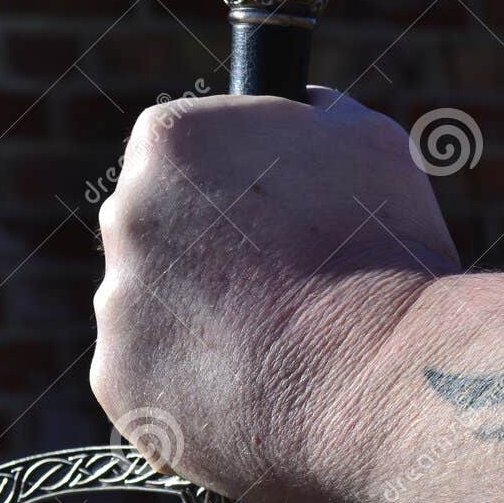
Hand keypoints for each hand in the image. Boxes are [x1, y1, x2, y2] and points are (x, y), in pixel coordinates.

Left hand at [92, 88, 456, 502]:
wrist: (386, 379)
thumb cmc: (387, 252)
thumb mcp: (364, 138)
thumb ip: (307, 114)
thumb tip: (298, 111)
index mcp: (170, 141)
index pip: (173, 150)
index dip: (224, 181)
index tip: (264, 217)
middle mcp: (124, 215)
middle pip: (151, 228)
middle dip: (201, 251)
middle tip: (273, 285)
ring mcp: (115, 305)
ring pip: (148, 307)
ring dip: (193, 320)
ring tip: (272, 346)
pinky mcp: (118, 383)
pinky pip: (148, 378)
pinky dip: (188, 386)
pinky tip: (248, 391)